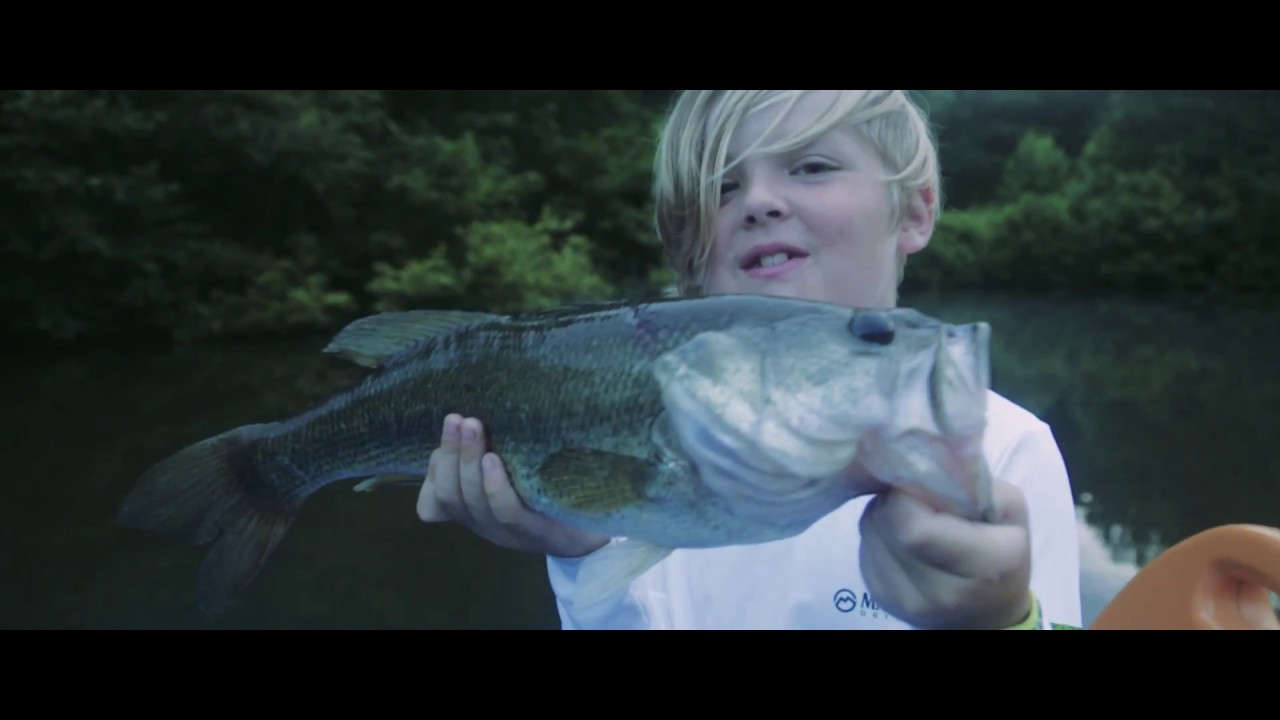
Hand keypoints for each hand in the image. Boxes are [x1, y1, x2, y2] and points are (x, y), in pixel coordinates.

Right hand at [417, 413, 609, 558]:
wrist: (597, 529)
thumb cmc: (549, 493)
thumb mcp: (514, 471)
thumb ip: (489, 452)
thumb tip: (469, 419)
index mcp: (475, 512)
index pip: (434, 503)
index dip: (431, 474)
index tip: (441, 442)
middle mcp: (484, 524)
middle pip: (450, 495)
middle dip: (449, 454)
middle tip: (455, 419)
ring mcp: (507, 532)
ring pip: (473, 500)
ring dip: (467, 461)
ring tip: (473, 427)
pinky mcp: (535, 531)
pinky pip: (506, 511)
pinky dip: (494, 485)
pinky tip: (493, 459)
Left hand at [858, 479, 1032, 629]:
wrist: (987, 613)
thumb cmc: (1004, 552)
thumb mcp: (1009, 508)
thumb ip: (972, 482)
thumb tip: (924, 458)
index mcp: (985, 566)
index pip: (913, 525)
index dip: (910, 493)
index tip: (926, 485)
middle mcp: (942, 593)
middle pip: (886, 524)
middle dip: (896, 499)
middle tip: (918, 497)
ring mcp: (906, 601)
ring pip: (870, 531)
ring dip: (885, 514)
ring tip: (913, 517)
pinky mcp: (880, 598)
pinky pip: (864, 546)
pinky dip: (879, 533)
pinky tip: (901, 537)